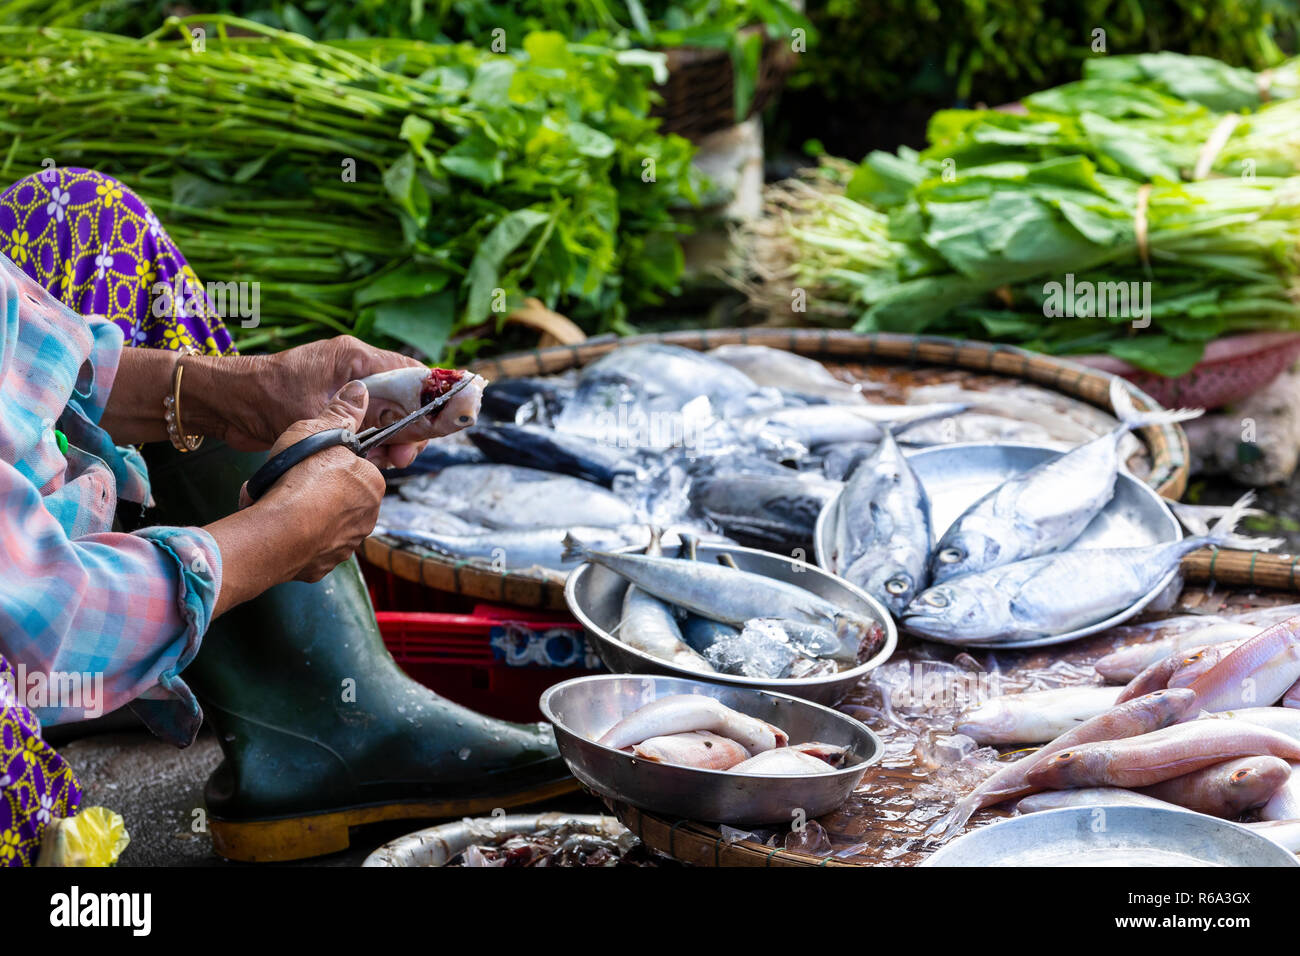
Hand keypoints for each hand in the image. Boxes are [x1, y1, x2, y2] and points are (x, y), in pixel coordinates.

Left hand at [208, 336, 428, 467]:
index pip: (412, 372)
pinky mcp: (336, 408)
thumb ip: (362, 416)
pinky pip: (369, 426)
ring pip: (389, 416)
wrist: (227, 405)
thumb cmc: (265, 399)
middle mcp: (356, 370)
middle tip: (402, 457)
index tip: (443, 423)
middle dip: (410, 430)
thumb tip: (402, 428)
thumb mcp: (318, 410)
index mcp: (355, 358)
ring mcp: (346, 390)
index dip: (432, 397)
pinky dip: (374, 444)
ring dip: (392, 441)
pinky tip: (369, 460)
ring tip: (384, 462)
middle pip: (405, 399)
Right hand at [239, 380, 385, 582]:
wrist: (277, 532)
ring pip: (328, 523)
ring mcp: (346, 545)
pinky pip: (312, 548)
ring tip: (281, 505)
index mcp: (373, 485)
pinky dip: (298, 540)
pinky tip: (280, 528)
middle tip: (292, 482)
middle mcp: (368, 518)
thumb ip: (341, 412)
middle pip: (343, 497)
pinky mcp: (324, 566)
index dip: (331, 463)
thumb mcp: (318, 431)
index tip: (310, 462)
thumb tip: (361, 390)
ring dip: (309, 515)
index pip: (357, 469)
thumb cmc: (299, 478)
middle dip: (320, 490)